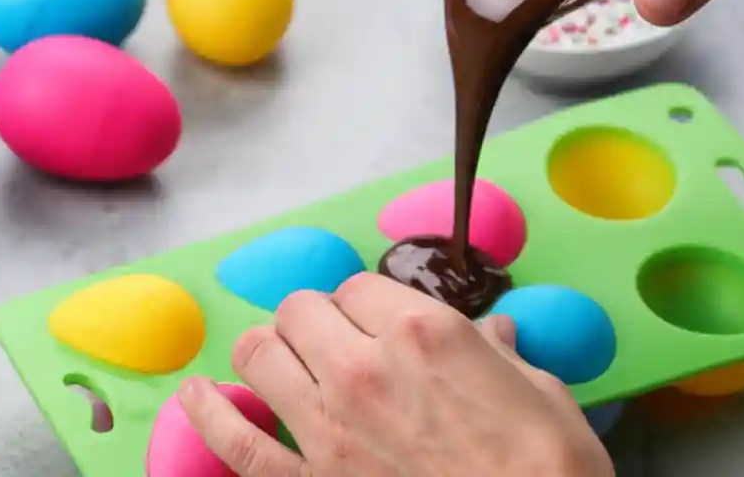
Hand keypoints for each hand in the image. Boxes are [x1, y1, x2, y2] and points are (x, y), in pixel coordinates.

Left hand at [178, 273, 611, 476]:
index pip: (358, 286)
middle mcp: (363, 367)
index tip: (377, 321)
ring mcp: (327, 428)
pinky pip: (236, 443)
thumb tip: (495, 336)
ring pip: (258, 353)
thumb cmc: (547, 469)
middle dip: (314, 317)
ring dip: (267, 349)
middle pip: (300, 309)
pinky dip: (208, 415)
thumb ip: (500, 356)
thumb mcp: (541, 395)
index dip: (366, 303)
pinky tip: (196, 394)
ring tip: (279, 356)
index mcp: (422, 332)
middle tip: (333, 337)